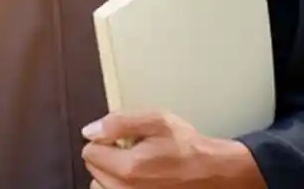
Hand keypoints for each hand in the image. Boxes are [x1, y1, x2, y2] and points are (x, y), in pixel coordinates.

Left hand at [81, 111, 265, 188]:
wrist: (213, 172)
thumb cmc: (188, 147)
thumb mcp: (156, 121)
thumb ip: (119, 122)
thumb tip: (90, 131)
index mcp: (128, 167)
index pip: (89, 152)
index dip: (104, 140)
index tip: (120, 138)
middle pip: (94, 171)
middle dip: (107, 157)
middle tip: (131, 149)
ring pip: (101, 187)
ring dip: (110, 174)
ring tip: (133, 165)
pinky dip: (120, 186)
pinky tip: (137, 178)